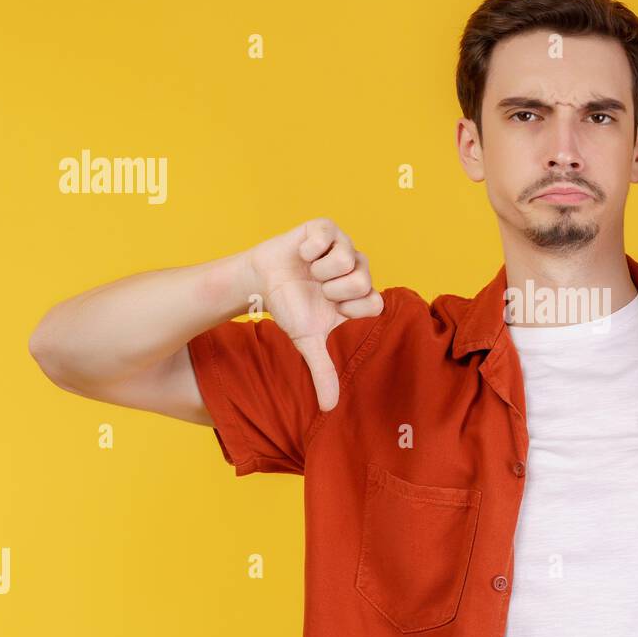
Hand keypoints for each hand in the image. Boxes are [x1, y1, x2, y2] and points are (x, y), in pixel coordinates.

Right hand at [243, 217, 383, 410]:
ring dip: (319, 271)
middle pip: (364, 281)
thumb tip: (330, 409)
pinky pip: (327, 235)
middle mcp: (357, 268)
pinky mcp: (325, 227)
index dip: (348, 308)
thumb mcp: (307, 340)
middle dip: (332, 290)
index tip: (331, 308)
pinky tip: (303, 254)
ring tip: (309, 272)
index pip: (376, 304)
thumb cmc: (291, 307)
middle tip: (317, 289)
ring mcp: (343, 245)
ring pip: (347, 258)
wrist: (261, 280)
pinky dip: (309, 250)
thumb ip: (322, 371)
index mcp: (361, 294)